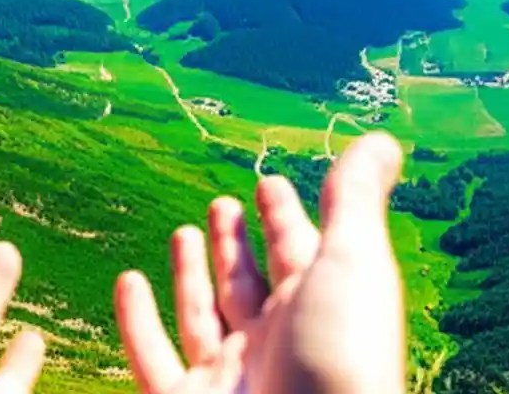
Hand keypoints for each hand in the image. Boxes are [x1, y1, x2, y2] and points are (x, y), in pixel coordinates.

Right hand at [114, 132, 405, 393]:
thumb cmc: (338, 358)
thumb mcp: (353, 263)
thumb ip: (356, 201)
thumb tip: (381, 138)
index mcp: (323, 309)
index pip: (303, 252)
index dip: (288, 216)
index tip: (272, 182)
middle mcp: (278, 342)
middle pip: (256, 283)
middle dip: (241, 241)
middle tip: (225, 201)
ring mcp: (231, 376)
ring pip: (206, 315)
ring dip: (194, 271)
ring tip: (183, 229)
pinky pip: (153, 355)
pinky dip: (137, 319)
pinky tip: (127, 280)